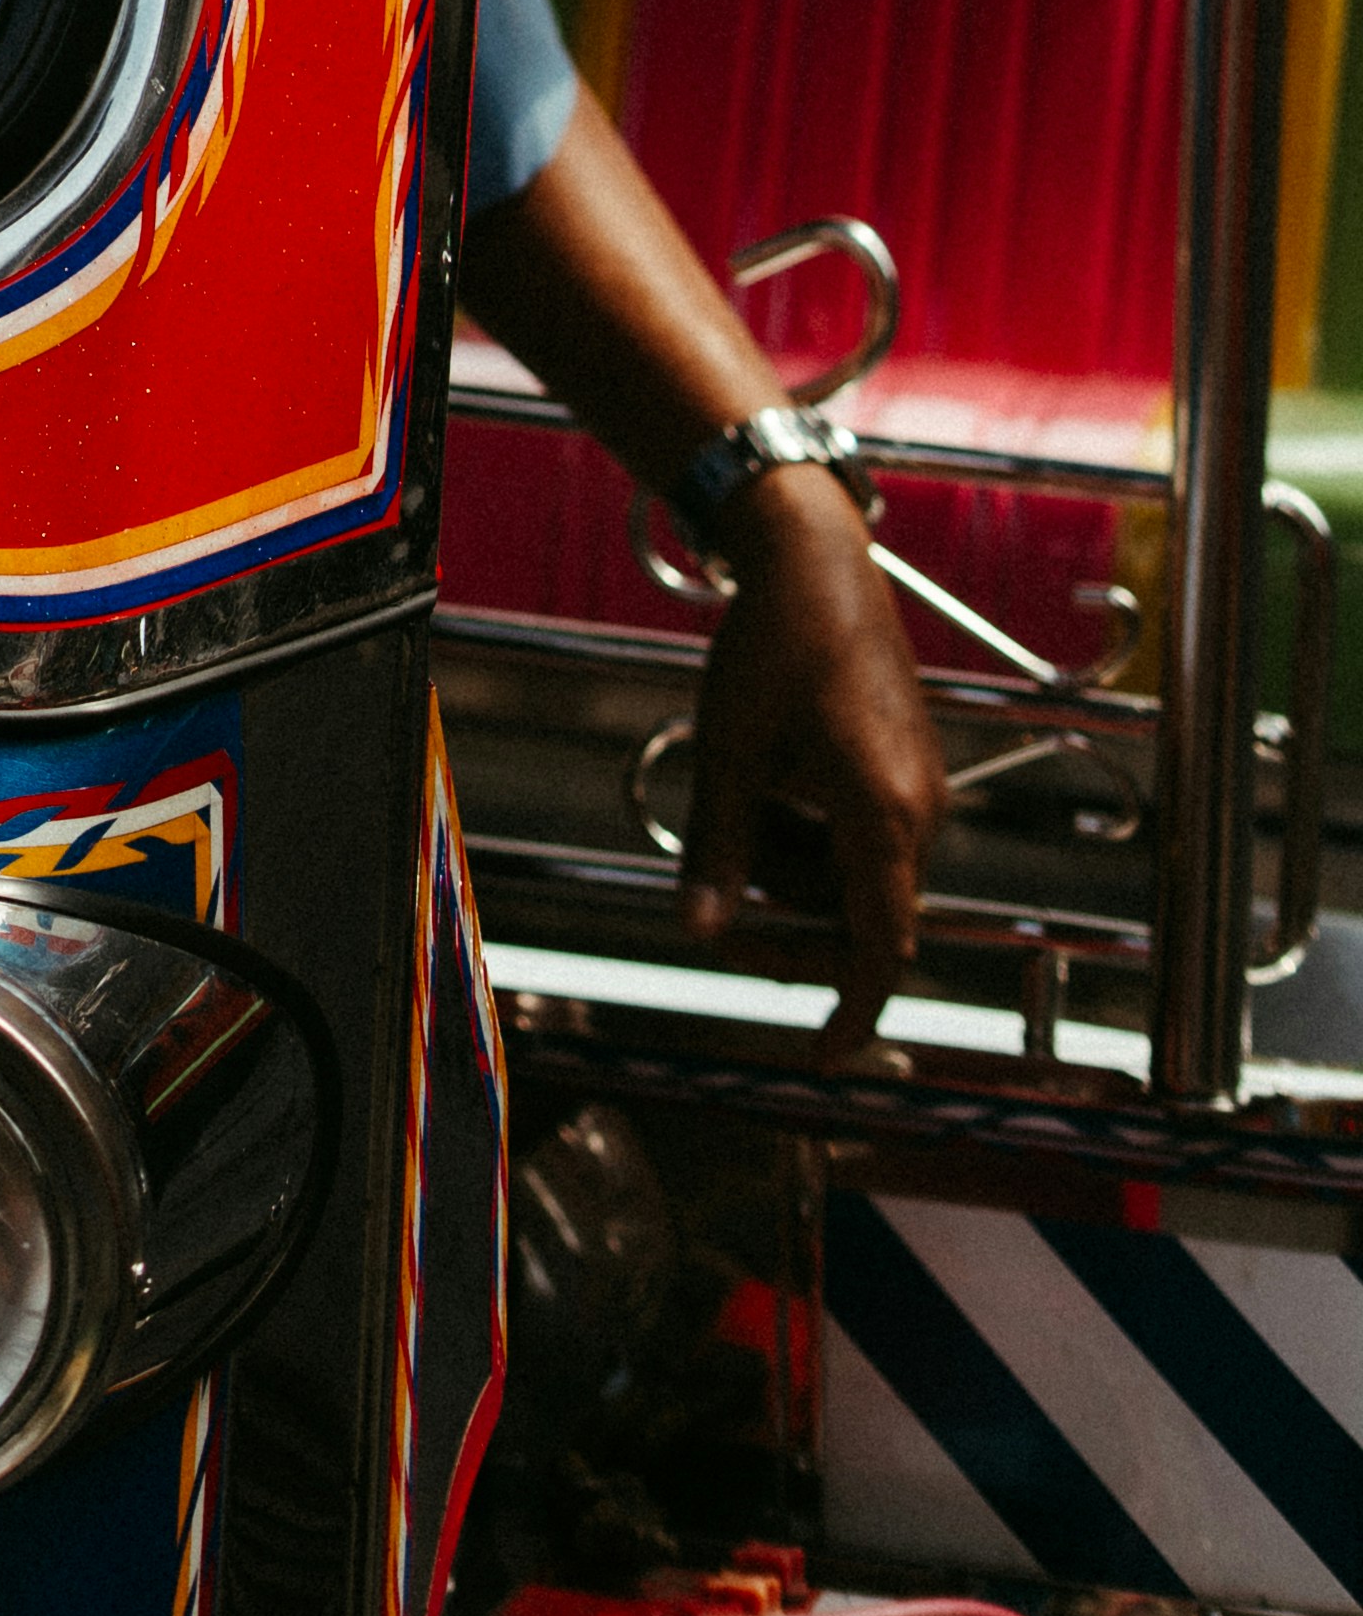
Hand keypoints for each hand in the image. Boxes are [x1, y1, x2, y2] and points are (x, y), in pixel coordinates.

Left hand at [680, 463, 943, 1043]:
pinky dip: (811, 835)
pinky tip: (768, 779)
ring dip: (792, 870)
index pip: (879, 947)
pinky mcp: (908, 769)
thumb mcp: (727, 749)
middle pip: (859, 920)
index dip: (853, 1011)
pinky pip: (861, 838)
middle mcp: (918, 810)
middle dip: (788, 930)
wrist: (815, 557)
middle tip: (714, 920)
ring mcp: (919, 789)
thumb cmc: (769, 645)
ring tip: (737, 797)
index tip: (821, 1058)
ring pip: (854, 879)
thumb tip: (695, 932)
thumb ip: (718, 847)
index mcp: (880, 812)